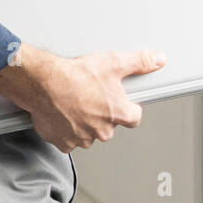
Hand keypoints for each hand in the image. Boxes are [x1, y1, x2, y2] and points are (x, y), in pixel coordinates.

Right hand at [0, 45, 166, 153]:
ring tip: (75, 101)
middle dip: (102, 112)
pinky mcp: (64, 143)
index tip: (122, 101)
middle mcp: (103, 130)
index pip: (134, 118)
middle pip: (110, 124)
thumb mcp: (113, 63)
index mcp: (118, 114)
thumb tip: (158, 60)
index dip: (129, 108)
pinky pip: (69, 139)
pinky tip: (63, 112)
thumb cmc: (76, 75)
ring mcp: (83, 139)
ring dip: (84, 121)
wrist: (44, 84)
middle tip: (91, 95)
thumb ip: (140, 62)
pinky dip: (67, 129)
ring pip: (89, 132)